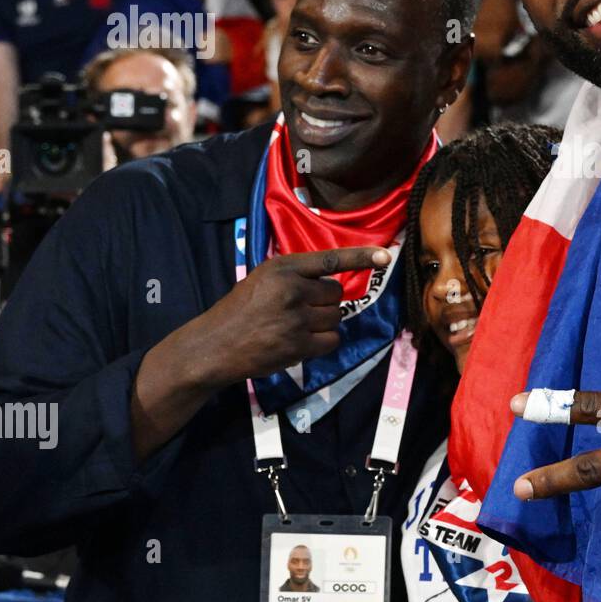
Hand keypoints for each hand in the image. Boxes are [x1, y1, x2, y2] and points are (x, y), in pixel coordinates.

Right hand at [185, 246, 389, 387]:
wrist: (215, 344)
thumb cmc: (240, 309)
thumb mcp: (263, 278)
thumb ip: (295, 275)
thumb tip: (334, 277)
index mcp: (282, 268)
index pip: (329, 260)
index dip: (360, 257)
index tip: (385, 256)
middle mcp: (292, 289)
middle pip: (337, 293)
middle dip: (325, 302)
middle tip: (301, 309)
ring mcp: (296, 319)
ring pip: (336, 317)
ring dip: (324, 323)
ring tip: (297, 325)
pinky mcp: (299, 345)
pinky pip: (332, 340)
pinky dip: (323, 342)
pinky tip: (302, 341)